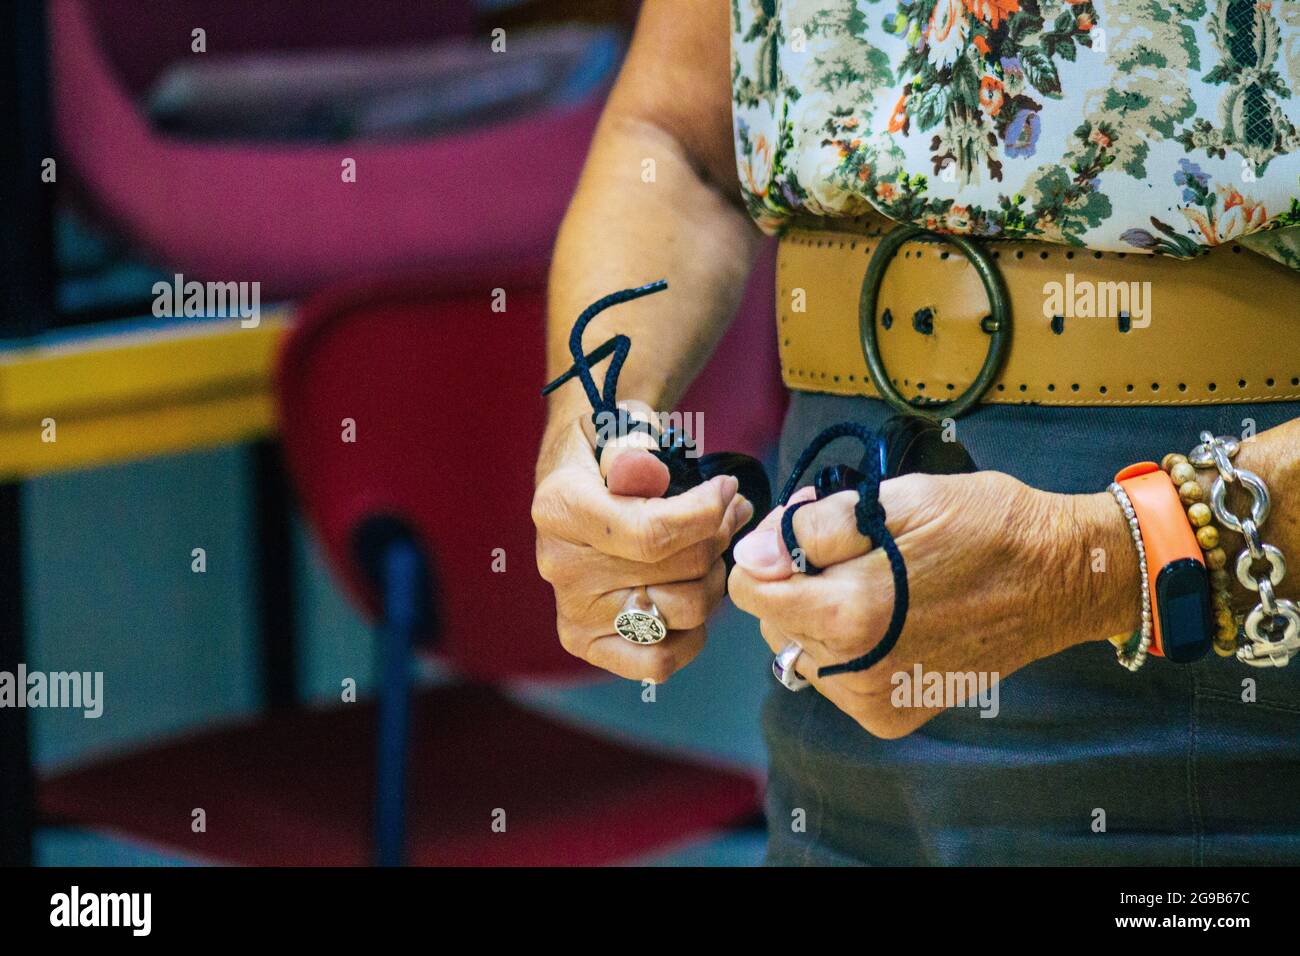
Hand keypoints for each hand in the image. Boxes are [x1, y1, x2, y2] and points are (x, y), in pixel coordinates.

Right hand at [532, 401, 753, 682]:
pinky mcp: (588, 642)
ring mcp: (573, 610)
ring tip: (716, 547)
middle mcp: (559, 565)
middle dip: (719, 534)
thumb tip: (649, 474)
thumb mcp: (620, 424)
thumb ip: (636, 444)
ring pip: (683, 611)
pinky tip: (694, 595)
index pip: (651, 533)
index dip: (706, 514)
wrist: (579, 474)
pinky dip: (690, 634)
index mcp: (559, 508)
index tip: (728, 489)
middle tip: (732, 510)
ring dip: (715, 577)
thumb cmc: (609, 447)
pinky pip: (656, 661)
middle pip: (677, 569)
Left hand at [727, 470, 1136, 736]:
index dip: (771, 548)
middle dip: (795, 581)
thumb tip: (749, 556)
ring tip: (876, 579)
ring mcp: (873, 702)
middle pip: (772, 621)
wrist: (1061, 579)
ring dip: (820, 615)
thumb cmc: (983, 527)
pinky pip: (836, 678)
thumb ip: (811, 530)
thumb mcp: (894, 501)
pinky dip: (848, 647)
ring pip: (802, 651)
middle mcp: (853, 673)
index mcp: (847, 615)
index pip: (749, 589)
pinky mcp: (893, 716)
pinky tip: (890, 618)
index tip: (809, 526)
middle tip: (849, 544)